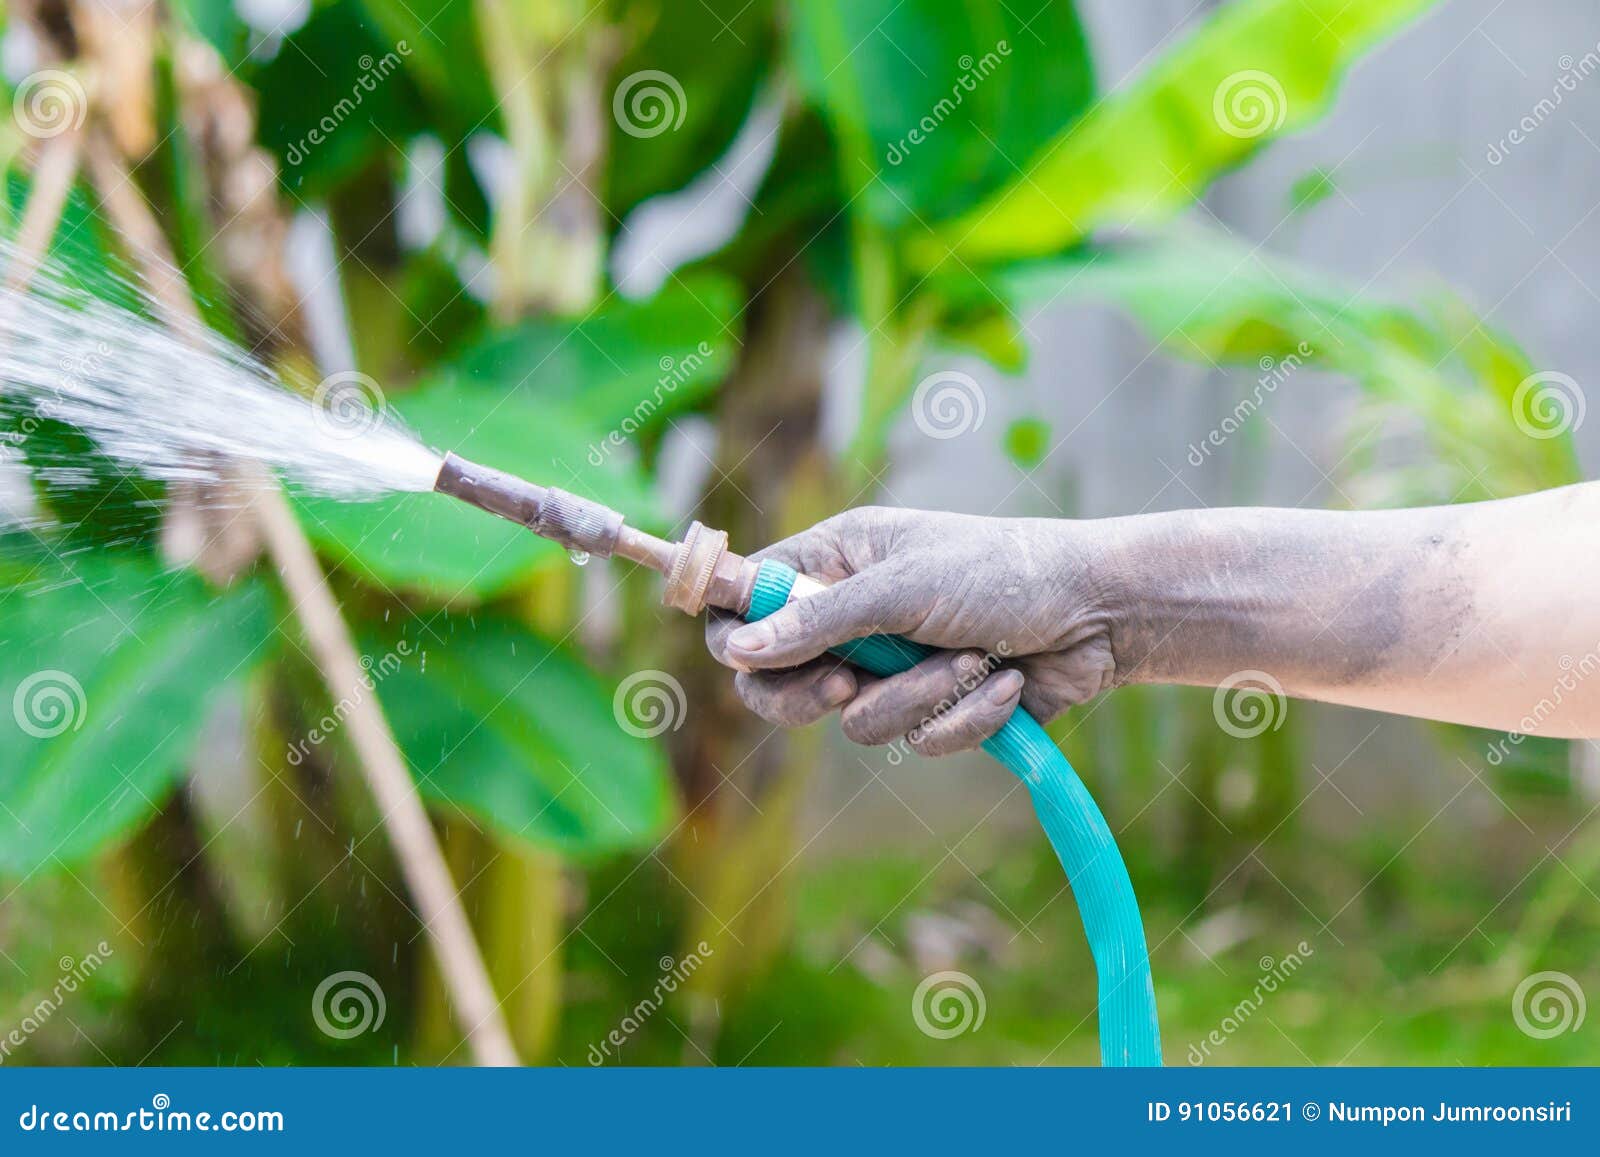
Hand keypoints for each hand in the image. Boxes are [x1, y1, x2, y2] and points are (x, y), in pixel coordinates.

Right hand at [704, 506, 1118, 755]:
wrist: (1101, 614)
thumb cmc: (1003, 572)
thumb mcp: (903, 588)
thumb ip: (817, 621)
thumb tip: (738, 649)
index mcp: (837, 562)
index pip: (748, 600)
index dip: (734, 631)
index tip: (743, 656)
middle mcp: (854, 615)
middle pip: (780, 680)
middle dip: (813, 694)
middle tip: (841, 689)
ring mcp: (893, 666)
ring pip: (857, 720)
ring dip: (918, 697)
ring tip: (969, 661)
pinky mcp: (936, 708)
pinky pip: (917, 740)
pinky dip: (963, 717)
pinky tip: (1003, 685)